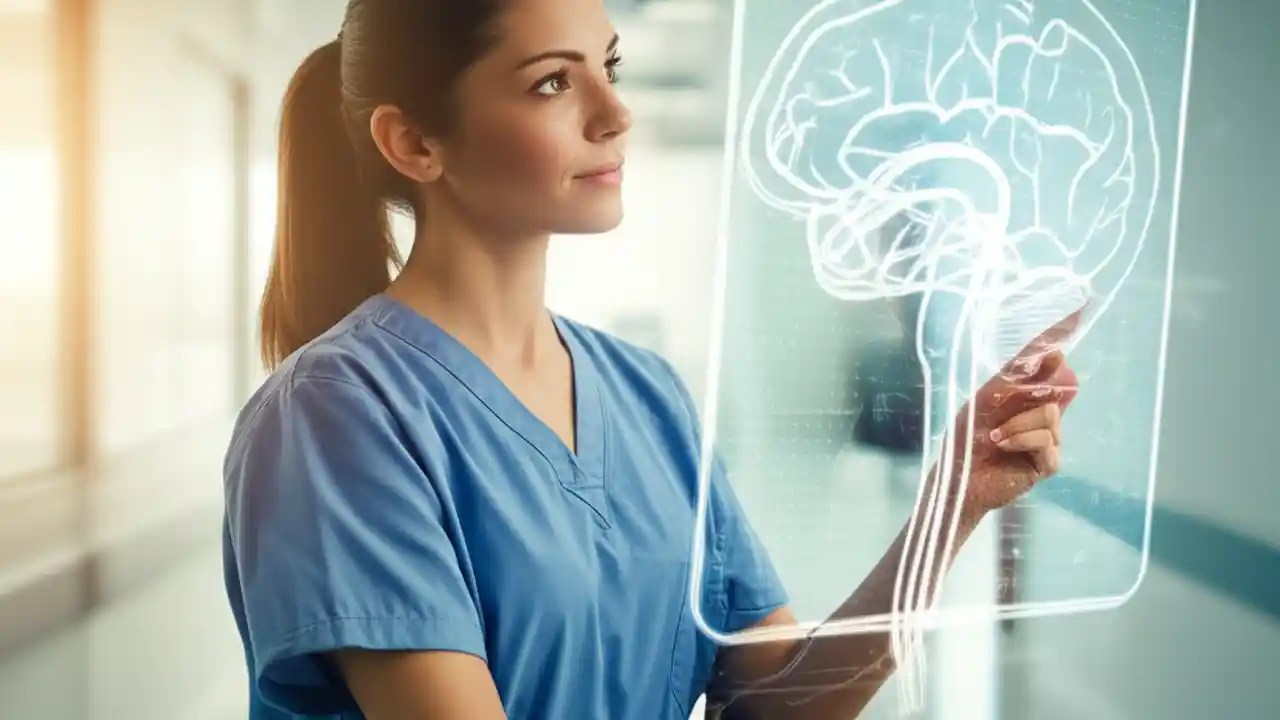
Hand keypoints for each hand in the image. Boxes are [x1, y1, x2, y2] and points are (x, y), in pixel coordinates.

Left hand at [950, 307, 1083, 515]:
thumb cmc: (966, 438)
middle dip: (1023, 398)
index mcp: (1027, 396)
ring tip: (995, 437)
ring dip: (1016, 424)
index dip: (1061, 335)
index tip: (1081, 306)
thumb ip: (1016, 376)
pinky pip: (1045, 439)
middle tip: (997, 414)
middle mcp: (1042, 415)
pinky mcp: (1048, 463)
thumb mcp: (987, 398)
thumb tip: (1054, 351)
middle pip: (1053, 390)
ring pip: (1049, 416)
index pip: (1049, 363)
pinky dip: (1019, 439)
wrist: (956, 476)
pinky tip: (1002, 446)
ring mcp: (1048, 440)